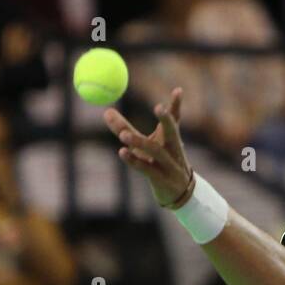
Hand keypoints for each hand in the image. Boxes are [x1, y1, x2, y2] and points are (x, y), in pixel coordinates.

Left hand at [104, 88, 193, 207]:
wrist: (178, 194)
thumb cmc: (159, 163)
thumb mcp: (143, 145)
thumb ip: (125, 129)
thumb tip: (106, 111)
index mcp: (171, 139)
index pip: (175, 119)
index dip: (176, 106)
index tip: (177, 90)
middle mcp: (173, 150)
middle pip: (172, 132)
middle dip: (167, 120)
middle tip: (159, 107)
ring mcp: (168, 166)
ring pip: (155, 151)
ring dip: (140, 142)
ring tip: (123, 135)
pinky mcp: (160, 179)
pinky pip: (146, 169)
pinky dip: (133, 161)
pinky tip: (122, 153)